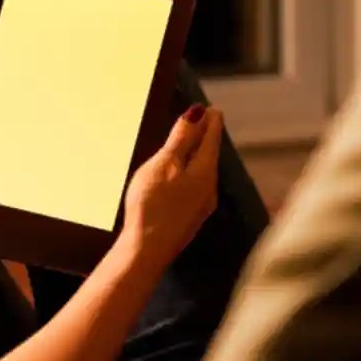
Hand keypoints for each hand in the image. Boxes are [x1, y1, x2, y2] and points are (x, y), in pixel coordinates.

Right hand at [119, 104, 221, 267]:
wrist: (147, 251)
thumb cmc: (152, 205)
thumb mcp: (163, 164)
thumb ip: (180, 139)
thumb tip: (198, 112)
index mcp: (204, 172)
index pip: (212, 139)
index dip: (211, 122)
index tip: (214, 109)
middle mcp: (209, 188)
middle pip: (210, 155)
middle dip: (206, 137)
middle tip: (205, 121)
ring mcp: (201, 206)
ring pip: (203, 172)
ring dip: (198, 155)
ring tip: (192, 144)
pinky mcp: (189, 218)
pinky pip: (196, 187)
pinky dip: (191, 172)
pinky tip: (182, 175)